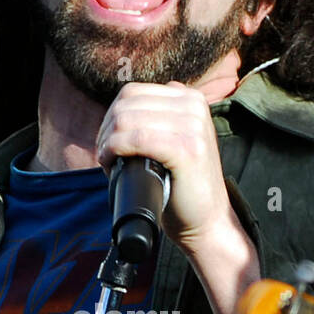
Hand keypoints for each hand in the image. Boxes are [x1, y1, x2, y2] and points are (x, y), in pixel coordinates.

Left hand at [95, 81, 233, 252]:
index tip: (107, 143)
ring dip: (107, 141)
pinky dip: (115, 149)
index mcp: (191, 98)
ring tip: (108, 161)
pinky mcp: (187, 149)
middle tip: (105, 155)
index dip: (110, 117)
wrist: (208, 220)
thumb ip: (157, 120)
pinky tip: (110, 162)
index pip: (133, 92)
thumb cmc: (183, 185)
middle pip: (127, 103)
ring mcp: (193, 126)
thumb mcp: (175, 140)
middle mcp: (194, 106)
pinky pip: (136, 139)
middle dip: (106, 129)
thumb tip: (116, 115)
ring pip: (127, 119)